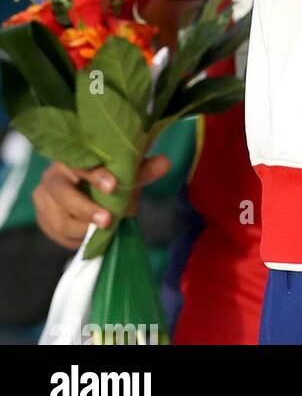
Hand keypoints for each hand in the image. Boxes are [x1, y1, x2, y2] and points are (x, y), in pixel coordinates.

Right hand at [32, 156, 170, 249]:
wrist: (90, 185)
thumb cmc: (110, 173)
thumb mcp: (127, 169)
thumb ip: (143, 169)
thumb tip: (165, 163)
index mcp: (74, 155)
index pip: (81, 164)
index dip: (96, 175)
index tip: (114, 186)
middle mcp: (53, 174)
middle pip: (63, 195)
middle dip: (86, 210)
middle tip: (108, 221)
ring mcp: (43, 197)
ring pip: (59, 219)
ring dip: (82, 229)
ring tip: (103, 231)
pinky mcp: (42, 217)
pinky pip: (55, 234)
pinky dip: (74, 239)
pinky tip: (90, 238)